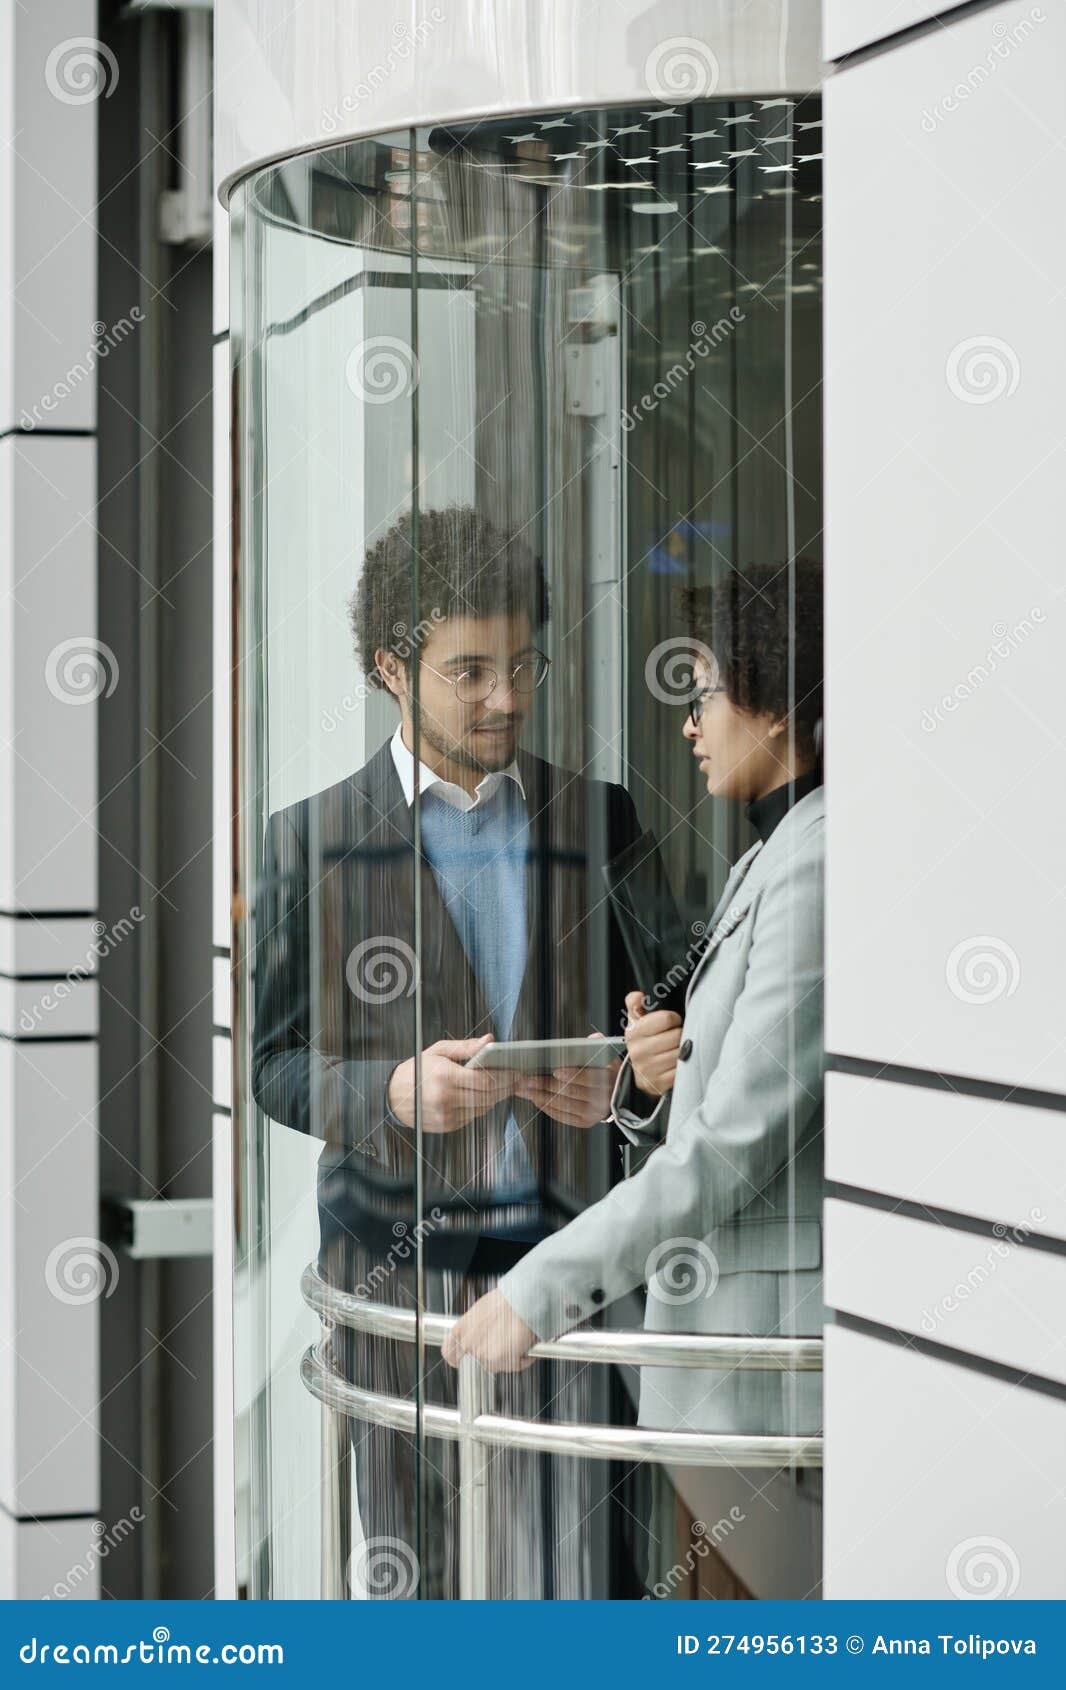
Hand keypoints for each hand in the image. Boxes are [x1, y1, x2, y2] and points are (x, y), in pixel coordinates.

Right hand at [386, 1035, 514, 1132]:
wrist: (393, 1095)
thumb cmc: (417, 1069)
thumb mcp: (439, 1051)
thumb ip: (466, 1047)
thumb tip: (489, 1040)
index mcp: (445, 1077)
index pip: (485, 1080)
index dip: (505, 1076)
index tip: (516, 1070)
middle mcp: (446, 1099)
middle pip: (489, 1096)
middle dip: (506, 1087)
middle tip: (517, 1078)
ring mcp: (447, 1115)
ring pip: (483, 1108)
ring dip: (496, 1097)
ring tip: (504, 1085)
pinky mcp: (447, 1126)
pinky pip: (473, 1116)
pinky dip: (482, 1106)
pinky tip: (484, 1095)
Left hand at [442, 1287, 536, 1372]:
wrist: (521, 1300)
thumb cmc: (505, 1300)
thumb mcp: (481, 1310)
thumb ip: (475, 1327)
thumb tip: (483, 1334)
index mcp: (461, 1329)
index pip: (449, 1352)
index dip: (455, 1359)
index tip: (458, 1361)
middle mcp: (469, 1344)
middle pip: (479, 1359)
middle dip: (493, 1354)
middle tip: (505, 1341)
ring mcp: (484, 1354)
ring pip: (497, 1365)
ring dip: (508, 1357)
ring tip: (518, 1340)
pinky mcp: (501, 1360)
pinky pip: (514, 1365)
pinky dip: (523, 1359)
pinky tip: (526, 1345)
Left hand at [513, 1033, 618, 1126]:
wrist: (616, 1093)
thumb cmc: (603, 1069)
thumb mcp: (605, 1055)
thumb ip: (597, 1045)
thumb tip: (592, 1039)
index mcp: (608, 1079)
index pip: (588, 1077)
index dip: (572, 1074)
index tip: (555, 1071)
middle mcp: (602, 1099)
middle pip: (570, 1092)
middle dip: (547, 1085)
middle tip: (528, 1079)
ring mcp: (593, 1113)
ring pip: (563, 1105)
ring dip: (541, 1097)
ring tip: (525, 1089)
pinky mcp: (584, 1122)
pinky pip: (563, 1116)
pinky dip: (548, 1107)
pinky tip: (536, 1099)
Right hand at [623, 990, 682, 1097]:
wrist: (640, 1073)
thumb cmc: (643, 1042)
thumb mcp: (636, 1021)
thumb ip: (635, 1003)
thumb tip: (638, 995)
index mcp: (633, 1032)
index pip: (667, 1018)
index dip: (673, 1019)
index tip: (670, 1024)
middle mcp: (638, 1051)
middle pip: (677, 1036)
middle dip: (679, 1036)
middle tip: (672, 1040)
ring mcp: (647, 1069)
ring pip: (681, 1053)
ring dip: (682, 1051)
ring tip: (674, 1051)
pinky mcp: (658, 1084)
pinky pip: (680, 1071)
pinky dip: (682, 1067)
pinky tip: (675, 1065)